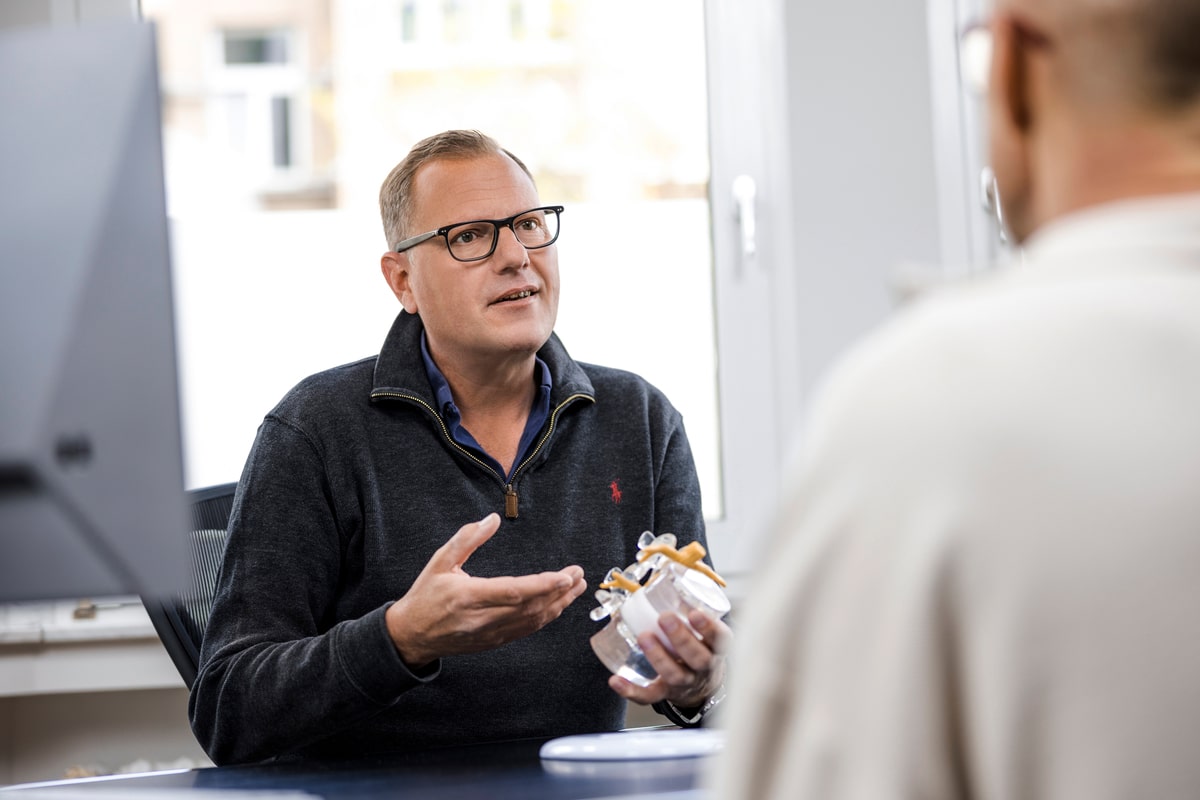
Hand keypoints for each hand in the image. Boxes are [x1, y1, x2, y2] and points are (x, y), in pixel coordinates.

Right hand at [385, 513, 586, 668]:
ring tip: (576, 588)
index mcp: (469, 596)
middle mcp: (483, 618)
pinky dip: (545, 617)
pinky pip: (526, 630)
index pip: (514, 591)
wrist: (411, 635)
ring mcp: (490, 633)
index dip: (542, 585)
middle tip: (579, 575)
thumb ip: (467, 539)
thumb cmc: (425, 595)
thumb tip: (492, 519)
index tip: (565, 576)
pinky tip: (557, 605)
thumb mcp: (440, 561)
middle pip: (530, 607)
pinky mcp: (494, 641)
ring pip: (532, 621)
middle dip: (559, 591)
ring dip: (558, 604)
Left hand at [608, 608, 731, 708]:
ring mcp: (685, 682)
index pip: (719, 639)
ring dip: (658, 657)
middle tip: (665, 618)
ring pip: (674, 675)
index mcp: (716, 648)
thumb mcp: (706, 628)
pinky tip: (615, 680)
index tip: (695, 613)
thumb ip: (693, 604)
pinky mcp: (665, 693)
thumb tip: (666, 570)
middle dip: (681, 638)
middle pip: (697, 658)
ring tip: (644, 637)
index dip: (709, 627)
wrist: (703, 682)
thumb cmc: (700, 645)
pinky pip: (648, 696)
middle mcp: (703, 667)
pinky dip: (631, 691)